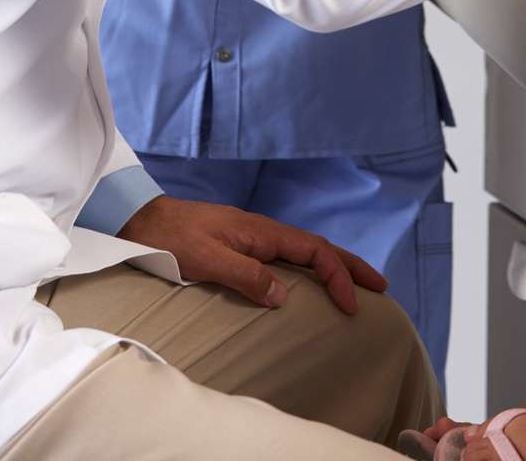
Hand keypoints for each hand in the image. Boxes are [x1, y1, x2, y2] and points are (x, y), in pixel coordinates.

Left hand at [118, 195, 386, 313]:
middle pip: (319, 247)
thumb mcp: (207, 259)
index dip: (338, 276)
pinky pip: (289, 257)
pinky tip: (310, 280)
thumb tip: (284, 296)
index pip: (315, 252)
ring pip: (306, 251)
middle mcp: (265, 232)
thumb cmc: (172, 239)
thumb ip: (245, 276)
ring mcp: (255, 238)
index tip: (352, 304)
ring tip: (356, 284)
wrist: (144, 221)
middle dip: (351, 265)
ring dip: (334, 266)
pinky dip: (311, 267)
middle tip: (381, 285)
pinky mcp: (244, 246)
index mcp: (263, 232)